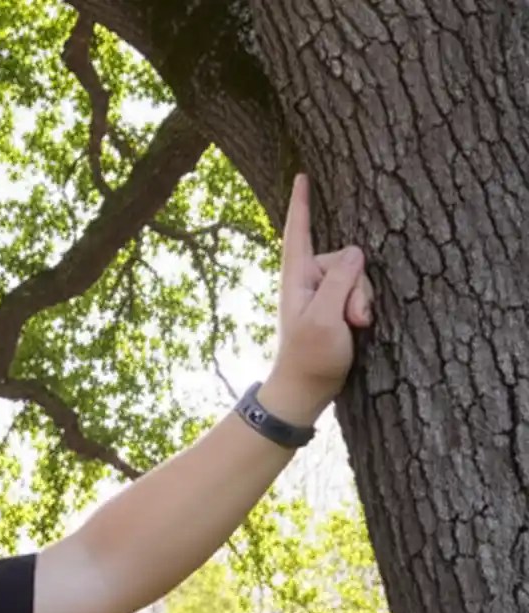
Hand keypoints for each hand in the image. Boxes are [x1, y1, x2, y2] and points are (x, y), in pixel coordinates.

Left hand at [259, 174, 374, 425]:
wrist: (306, 389)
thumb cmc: (310, 356)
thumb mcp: (325, 318)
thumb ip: (340, 281)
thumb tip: (356, 250)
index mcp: (296, 277)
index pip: (298, 232)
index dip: (301, 203)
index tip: (301, 175)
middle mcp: (308, 279)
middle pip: (347, 259)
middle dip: (358, 288)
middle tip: (353, 321)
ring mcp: (323, 293)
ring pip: (360, 278)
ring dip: (363, 302)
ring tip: (354, 328)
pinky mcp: (337, 306)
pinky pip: (362, 293)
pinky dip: (364, 308)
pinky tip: (360, 327)